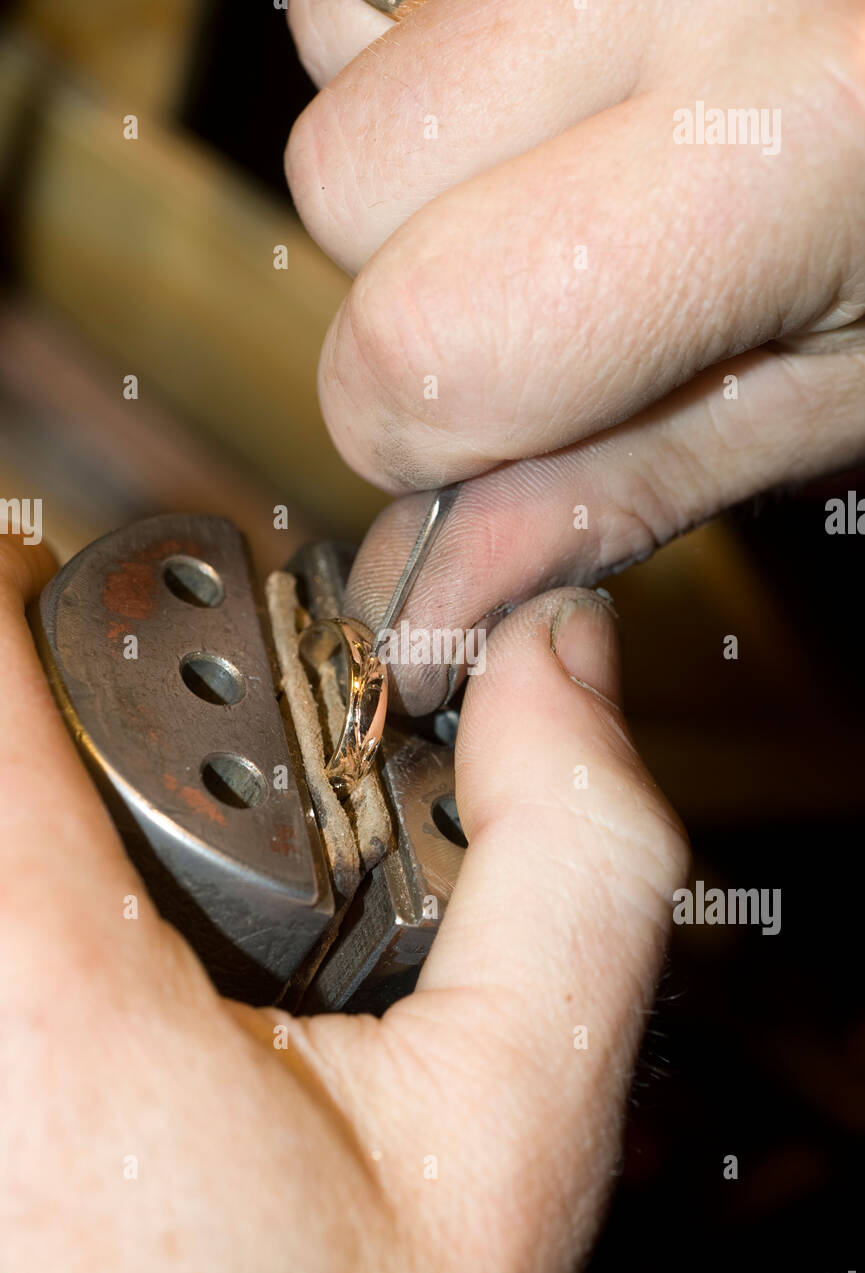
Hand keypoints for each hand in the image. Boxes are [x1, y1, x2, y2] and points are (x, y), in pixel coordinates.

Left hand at [0, 536, 685, 1272]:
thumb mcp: (509, 1138)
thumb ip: (565, 869)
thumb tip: (555, 667)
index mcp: (47, 998)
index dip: (27, 582)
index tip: (90, 598)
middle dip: (45, 721)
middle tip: (139, 761)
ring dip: (30, 823)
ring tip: (129, 886)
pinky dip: (25, 907)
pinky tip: (91, 963)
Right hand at [286, 0, 864, 710]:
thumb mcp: (826, 403)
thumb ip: (616, 489)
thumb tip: (432, 595)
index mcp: (777, 129)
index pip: (425, 329)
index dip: (416, 438)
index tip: (484, 463)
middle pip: (345, 176)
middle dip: (406, 296)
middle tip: (554, 325)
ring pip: (358, 84)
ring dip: (428, 191)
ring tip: (588, 213)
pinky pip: (401, 2)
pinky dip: (456, 100)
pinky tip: (570, 131)